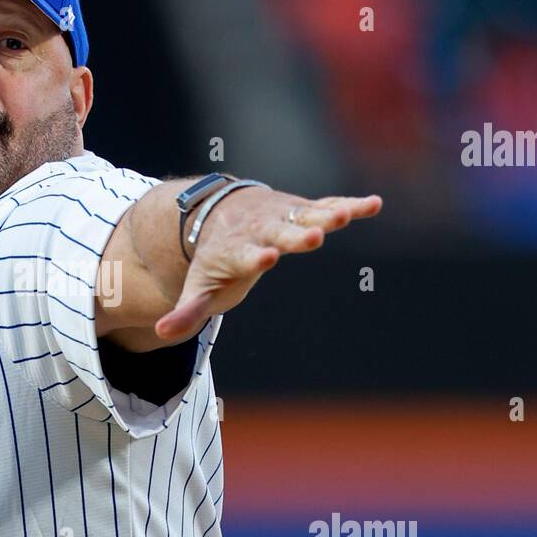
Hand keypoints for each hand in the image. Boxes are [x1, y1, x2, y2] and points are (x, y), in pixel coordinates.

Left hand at [152, 190, 382, 339]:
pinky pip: (330, 206)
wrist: (219, 211)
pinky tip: (375, 204)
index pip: (246, 255)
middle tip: (313, 238)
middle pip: (280, 233)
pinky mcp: (303, 210)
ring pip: (307, 216)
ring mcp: (285, 217)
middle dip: (295, 236)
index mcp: (236, 250)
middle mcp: (262, 230)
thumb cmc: (214, 259)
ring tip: (346, 216)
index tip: (266, 257)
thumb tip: (161, 333)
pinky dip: (351, 205)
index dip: (255, 256)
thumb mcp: (199, 286)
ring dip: (327, 216)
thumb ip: (187, 310)